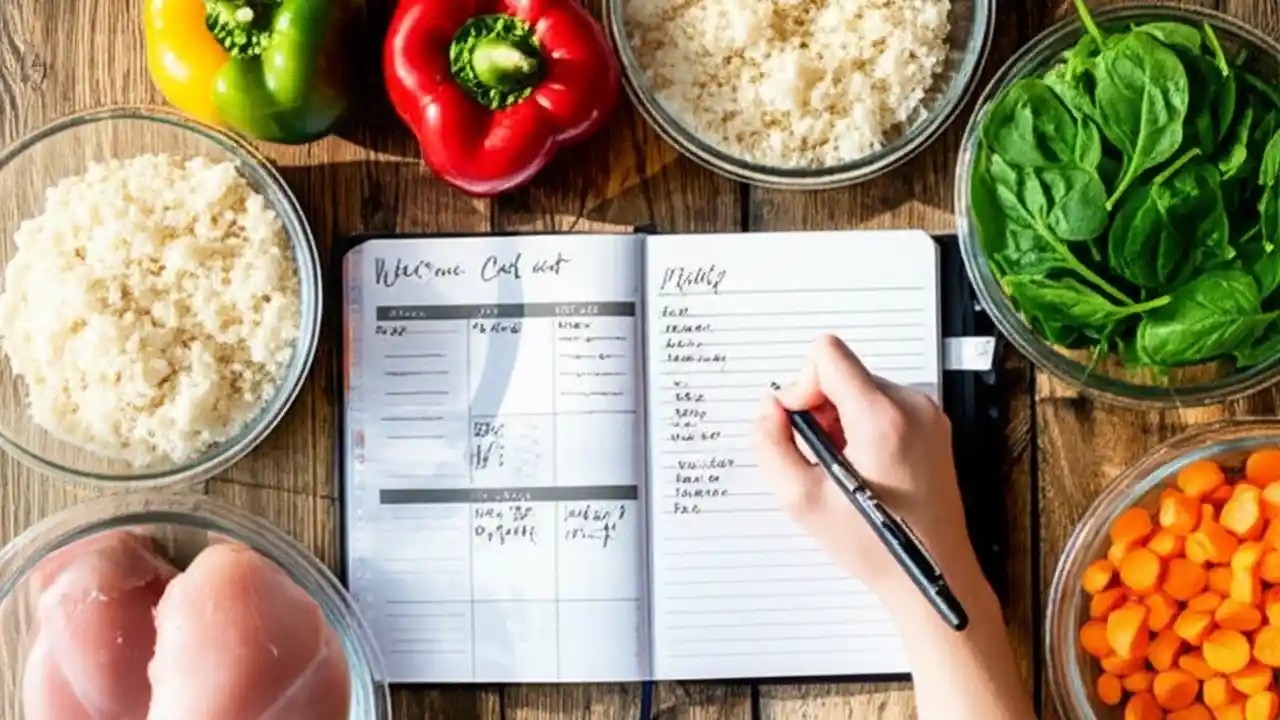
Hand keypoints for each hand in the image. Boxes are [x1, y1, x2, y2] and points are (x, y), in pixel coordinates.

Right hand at [753, 335, 978, 598]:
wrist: (934, 575)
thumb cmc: (876, 546)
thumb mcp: (801, 499)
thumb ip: (771, 444)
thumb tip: (769, 408)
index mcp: (881, 418)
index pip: (827, 354)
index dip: (800, 386)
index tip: (801, 426)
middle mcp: (911, 406)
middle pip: (843, 372)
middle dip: (821, 410)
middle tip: (822, 459)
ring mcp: (927, 415)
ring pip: (860, 389)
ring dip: (840, 421)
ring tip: (844, 469)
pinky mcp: (933, 426)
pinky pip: (882, 405)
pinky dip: (863, 427)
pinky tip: (864, 468)